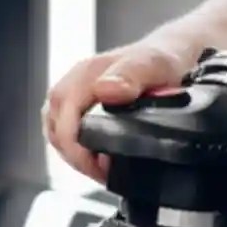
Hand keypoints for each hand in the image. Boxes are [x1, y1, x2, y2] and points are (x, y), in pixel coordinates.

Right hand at [45, 41, 192, 181]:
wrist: (170, 54)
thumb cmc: (162, 61)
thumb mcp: (154, 66)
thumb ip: (130, 76)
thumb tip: (105, 89)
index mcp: (90, 73)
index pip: (64, 116)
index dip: (77, 147)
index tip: (99, 164)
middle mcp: (76, 81)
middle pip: (56, 127)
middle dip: (76, 155)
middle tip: (102, 171)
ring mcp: (74, 92)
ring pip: (56, 131)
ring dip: (74, 153)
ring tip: (99, 167)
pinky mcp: (77, 103)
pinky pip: (62, 129)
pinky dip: (75, 147)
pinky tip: (95, 155)